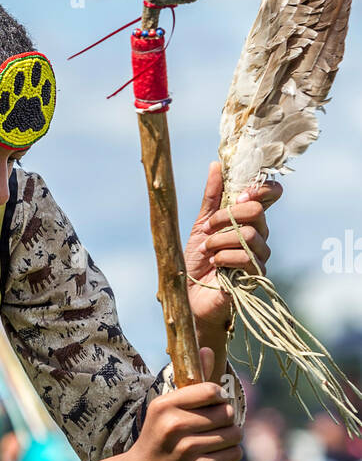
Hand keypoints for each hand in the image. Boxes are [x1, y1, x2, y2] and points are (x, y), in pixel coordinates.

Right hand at [121, 347, 242, 460]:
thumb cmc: (157, 439)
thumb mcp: (165, 409)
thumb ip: (191, 383)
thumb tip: (207, 348)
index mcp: (165, 404)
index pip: (211, 390)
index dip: (218, 398)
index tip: (210, 406)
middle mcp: (174, 424)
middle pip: (228, 412)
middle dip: (226, 420)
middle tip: (212, 427)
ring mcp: (186, 449)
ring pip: (235, 434)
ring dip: (230, 439)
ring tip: (214, 442)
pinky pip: (233, 454)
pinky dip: (229, 455)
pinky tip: (214, 456)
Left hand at [184, 161, 279, 330]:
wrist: (189, 294)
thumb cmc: (196, 261)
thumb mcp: (200, 225)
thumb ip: (211, 198)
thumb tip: (215, 166)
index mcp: (248, 219)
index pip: (270, 195)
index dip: (260, 188)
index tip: (238, 195)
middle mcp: (259, 235)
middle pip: (257, 212)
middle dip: (227, 217)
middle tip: (207, 228)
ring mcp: (259, 256)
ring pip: (250, 235)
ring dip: (220, 240)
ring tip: (205, 249)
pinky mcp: (256, 276)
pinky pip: (246, 258)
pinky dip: (224, 257)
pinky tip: (214, 264)